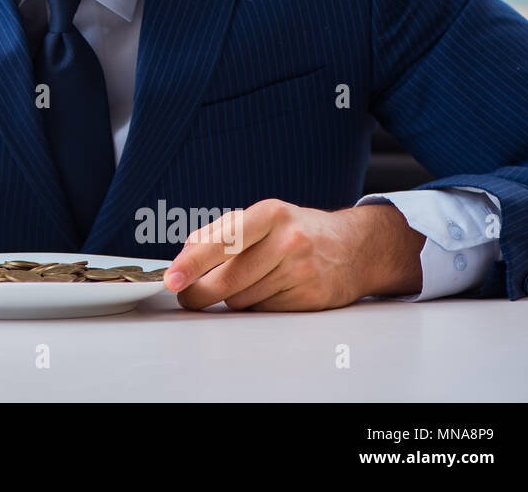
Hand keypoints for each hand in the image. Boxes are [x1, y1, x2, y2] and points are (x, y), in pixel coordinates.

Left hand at [163, 198, 424, 310]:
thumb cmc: (296, 230)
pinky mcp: (311, 298)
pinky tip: (270, 290)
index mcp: (270, 214)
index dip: (193, 263)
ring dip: (233, 297)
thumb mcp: (261, 218)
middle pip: (227, 280)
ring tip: (249, 281)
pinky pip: (263, 312)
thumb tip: (184, 255)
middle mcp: (288, 241)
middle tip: (188, 295)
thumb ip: (219, 232)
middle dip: (200, 293)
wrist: (355, 247)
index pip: (223, 242)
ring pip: (242, 300)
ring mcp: (302, 272)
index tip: (172, 279)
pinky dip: (256, 306)